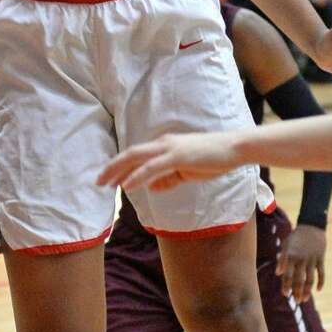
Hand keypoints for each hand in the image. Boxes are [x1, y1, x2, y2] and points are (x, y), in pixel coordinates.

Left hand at [98, 130, 242, 192]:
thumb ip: (169, 178)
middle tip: (98, 181)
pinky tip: (126, 185)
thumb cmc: (212, 159)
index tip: (108, 178)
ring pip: (137, 157)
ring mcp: (169, 148)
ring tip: (106, 183)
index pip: (137, 155)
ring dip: (118, 170)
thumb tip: (152, 188)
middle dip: (112, 167)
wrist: (233, 149)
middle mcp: (163, 143)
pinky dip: (137, 175)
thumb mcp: (187, 172)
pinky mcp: (177, 156)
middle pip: (130, 153)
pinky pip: (152, 167)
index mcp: (164, 146)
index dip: (120, 166)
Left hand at [276, 224, 325, 302]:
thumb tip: (278, 274)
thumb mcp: (286, 245)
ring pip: (310, 279)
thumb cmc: (296, 237)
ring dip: (307, 290)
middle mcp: (301, 259)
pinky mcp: (321, 259)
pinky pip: (321, 273)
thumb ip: (282, 260)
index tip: (285, 295)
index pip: (288, 274)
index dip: (286, 285)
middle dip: (297, 291)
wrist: (311, 226)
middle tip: (296, 301)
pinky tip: (318, 290)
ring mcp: (312, 259)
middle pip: (299, 279)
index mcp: (291, 256)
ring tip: (304, 299)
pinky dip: (321, 282)